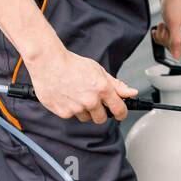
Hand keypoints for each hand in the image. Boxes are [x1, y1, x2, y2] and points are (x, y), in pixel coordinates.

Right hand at [23, 45, 137, 122]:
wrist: (48, 63)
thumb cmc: (72, 64)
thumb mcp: (98, 71)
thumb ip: (116, 85)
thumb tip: (131, 93)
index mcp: (102, 88)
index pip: (119, 109)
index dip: (121, 113)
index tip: (120, 114)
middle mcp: (91, 100)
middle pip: (101, 118)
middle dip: (100, 112)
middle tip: (92, 101)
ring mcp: (77, 108)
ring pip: (85, 117)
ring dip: (84, 110)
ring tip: (76, 95)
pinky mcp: (63, 112)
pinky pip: (71, 116)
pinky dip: (70, 109)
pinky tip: (67, 97)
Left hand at [153, 0, 180, 60]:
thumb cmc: (176, 1)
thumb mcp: (174, 24)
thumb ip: (176, 42)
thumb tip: (177, 56)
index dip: (173, 45)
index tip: (169, 35)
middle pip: (176, 45)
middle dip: (166, 38)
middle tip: (166, 26)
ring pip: (170, 40)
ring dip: (163, 33)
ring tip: (164, 22)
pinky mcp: (177, 23)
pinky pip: (168, 34)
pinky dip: (162, 30)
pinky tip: (162, 24)